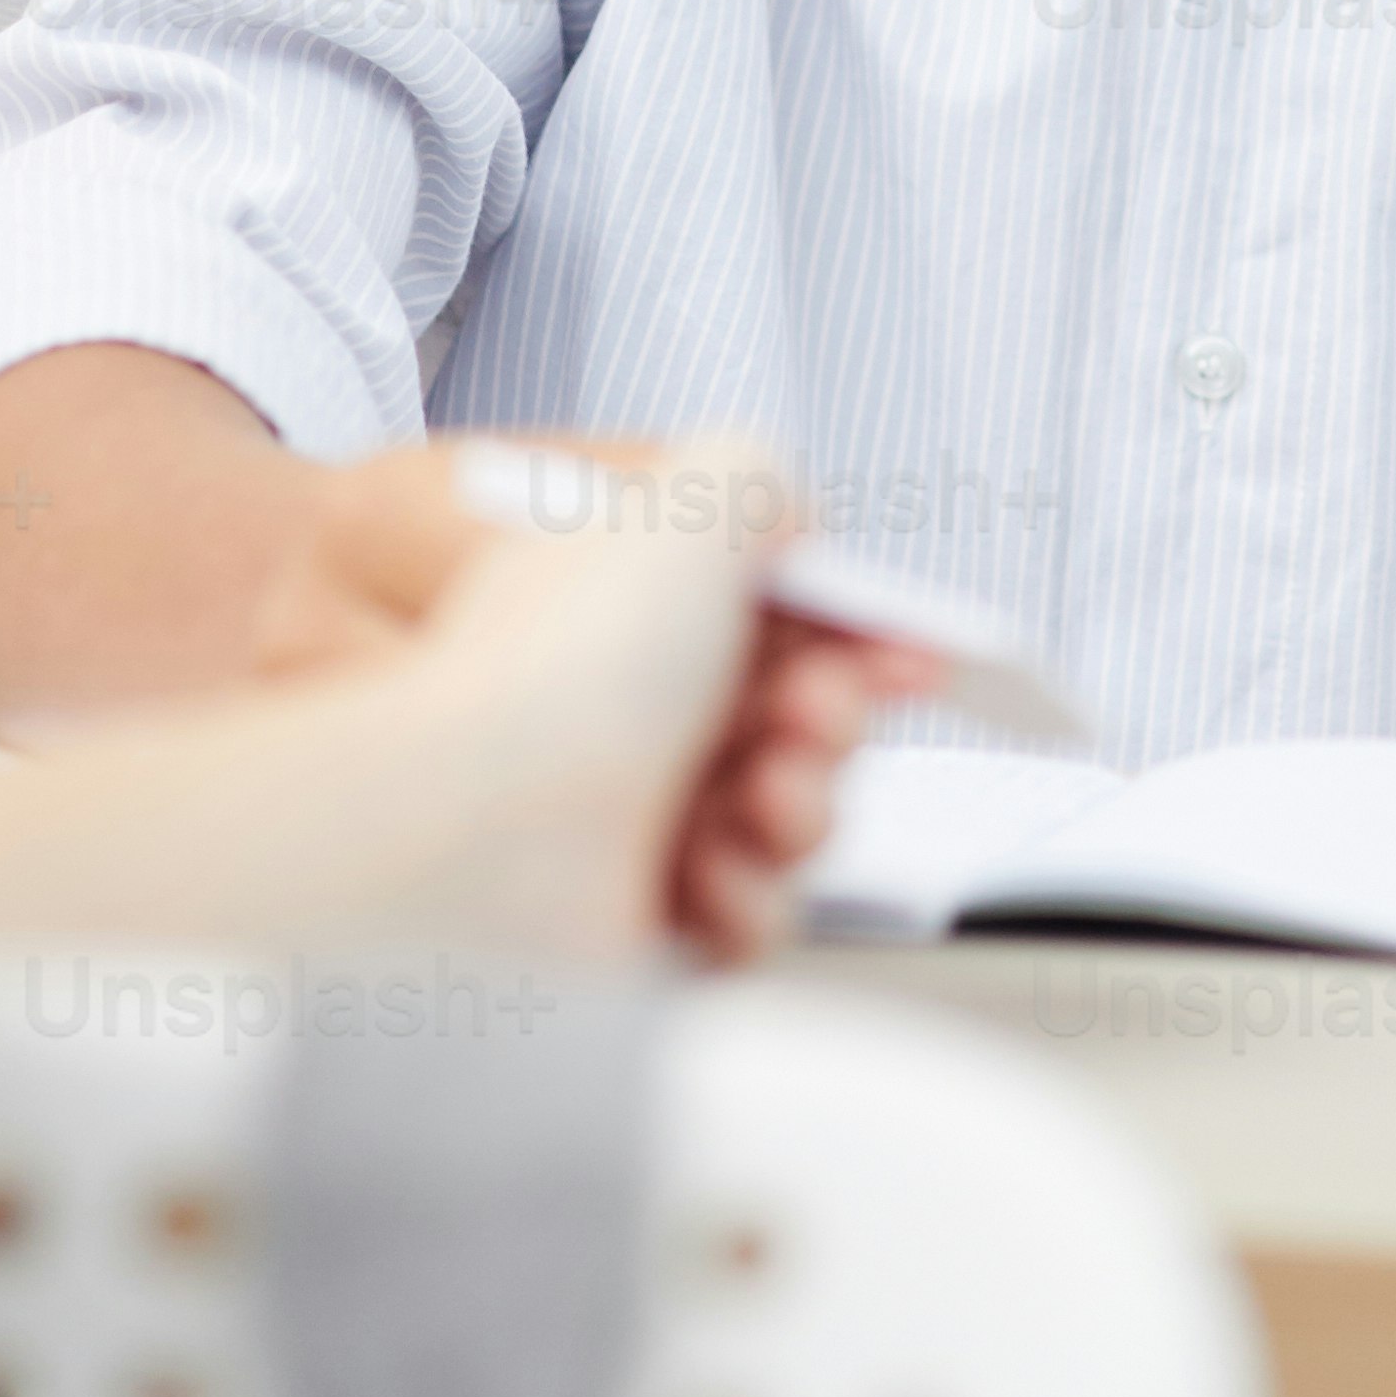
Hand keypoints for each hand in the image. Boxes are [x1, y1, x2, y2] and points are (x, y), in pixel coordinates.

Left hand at [400, 436, 908, 967]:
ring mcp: (633, 815)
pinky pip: (751, 912)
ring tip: (768, 798)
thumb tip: (799, 525)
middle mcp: (630, 705)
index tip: (910, 653)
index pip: (774, 612)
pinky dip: (753, 896)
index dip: (854, 630)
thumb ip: (760, 479)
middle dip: (833, 715)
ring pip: (787, 815)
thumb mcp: (686, 505)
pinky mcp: (641, 917)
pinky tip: (716, 871)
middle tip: (814, 718)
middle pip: (796, 713)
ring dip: (803, 806)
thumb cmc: (569, 670)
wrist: (485, 833)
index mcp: (633, 603)